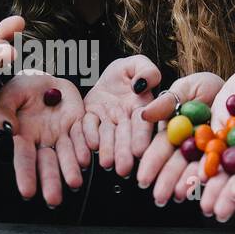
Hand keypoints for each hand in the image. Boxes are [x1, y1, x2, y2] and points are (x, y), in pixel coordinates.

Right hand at [0, 74, 86, 207]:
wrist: (46, 79)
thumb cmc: (23, 88)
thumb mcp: (9, 94)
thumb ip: (4, 110)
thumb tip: (5, 126)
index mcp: (23, 136)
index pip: (24, 159)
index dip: (26, 175)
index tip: (27, 192)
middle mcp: (43, 140)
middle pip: (47, 164)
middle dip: (50, 181)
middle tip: (53, 199)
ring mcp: (61, 134)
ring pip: (67, 155)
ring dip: (70, 169)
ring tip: (74, 182)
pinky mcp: (78, 125)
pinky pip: (82, 137)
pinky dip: (84, 148)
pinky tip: (85, 159)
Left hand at [75, 55, 161, 176]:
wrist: (106, 77)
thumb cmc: (127, 72)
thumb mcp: (138, 64)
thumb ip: (147, 72)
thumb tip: (141, 85)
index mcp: (141, 107)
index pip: (142, 123)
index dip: (141, 137)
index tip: (139, 150)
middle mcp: (125, 119)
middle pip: (124, 136)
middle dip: (124, 152)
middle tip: (123, 168)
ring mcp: (107, 121)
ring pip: (107, 136)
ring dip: (107, 150)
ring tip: (107, 163)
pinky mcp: (90, 119)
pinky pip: (87, 127)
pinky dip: (89, 136)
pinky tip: (91, 145)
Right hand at [134, 72, 224, 206]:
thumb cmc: (207, 87)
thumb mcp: (186, 88)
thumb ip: (166, 102)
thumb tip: (144, 115)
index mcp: (174, 130)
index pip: (161, 148)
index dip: (152, 163)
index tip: (144, 177)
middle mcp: (189, 146)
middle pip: (177, 164)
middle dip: (167, 181)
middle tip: (159, 196)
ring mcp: (209, 153)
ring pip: (197, 170)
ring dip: (188, 184)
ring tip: (180, 195)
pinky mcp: (230, 157)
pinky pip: (222, 170)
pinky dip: (215, 179)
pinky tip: (206, 188)